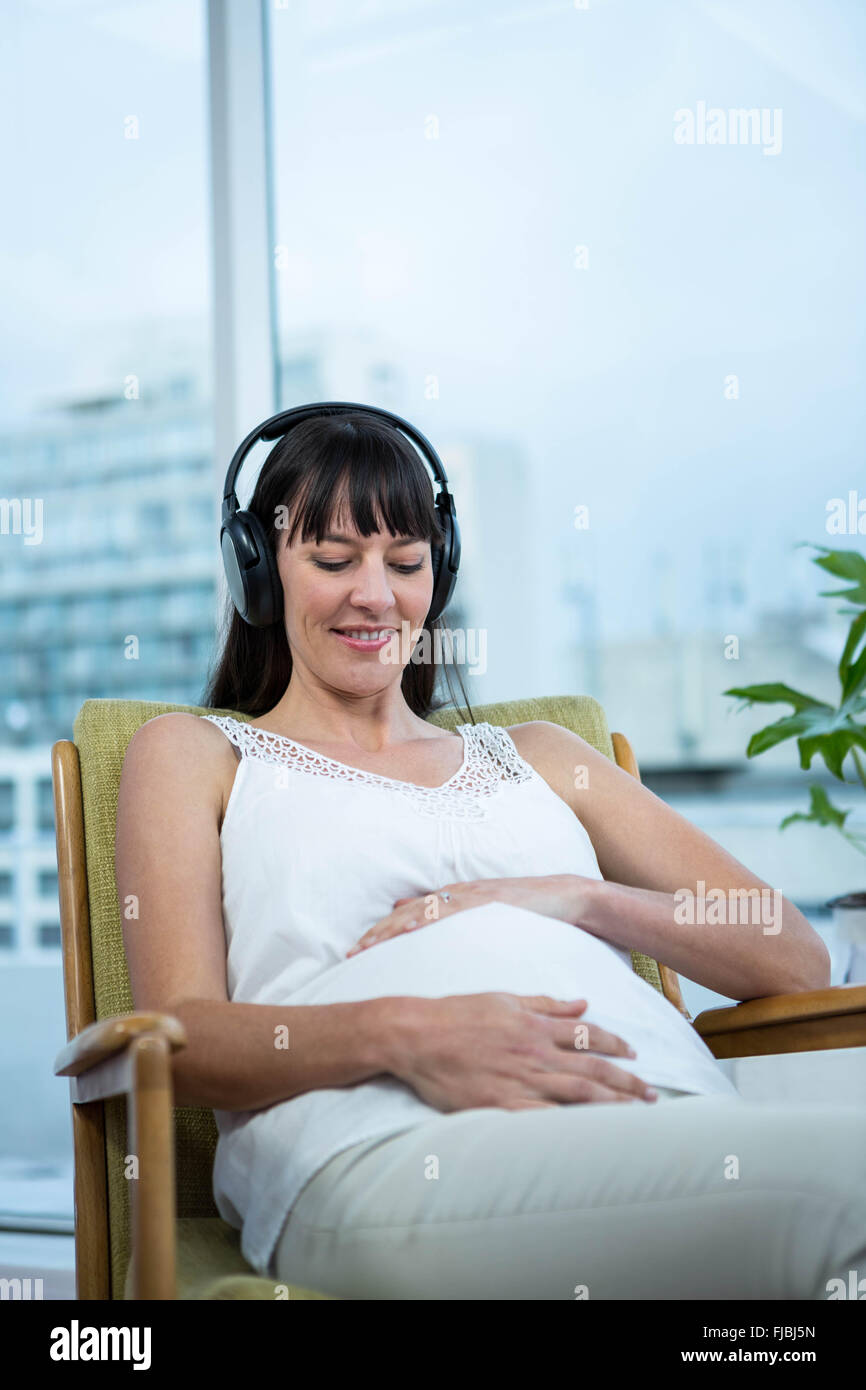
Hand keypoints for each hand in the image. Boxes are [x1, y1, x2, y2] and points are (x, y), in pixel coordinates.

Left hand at [346, 874, 593, 955]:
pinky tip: (408, 928)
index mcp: (452, 903)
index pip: (406, 919)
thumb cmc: (526, 913)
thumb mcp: (484, 919)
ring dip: (392, 928)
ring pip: (421, 911)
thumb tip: (419, 921)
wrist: (566, 898)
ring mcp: (469, 895)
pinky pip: (450, 910)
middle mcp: (455, 895)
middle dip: (377, 934)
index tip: (354, 953)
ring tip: (369, 946)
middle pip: (405, 914)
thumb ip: (454, 920)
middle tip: (351, 954)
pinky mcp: (485, 899)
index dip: (379, 935)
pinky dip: (426, 918)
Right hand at [386, 992, 658, 1110]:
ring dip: (612, 1104)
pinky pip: (545, 1119)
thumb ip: (545, 1003)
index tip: (635, 1054)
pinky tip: (592, 1136)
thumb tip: (582, 1003)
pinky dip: (571, 1127)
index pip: (588, 1035)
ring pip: (577, 1093)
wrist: (416, 1035)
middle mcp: (535, 1053)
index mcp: (536, 1025)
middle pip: (592, 1068)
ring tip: (636, 1114)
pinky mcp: (502, 1105)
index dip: (616, 1044)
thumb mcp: (504, 998)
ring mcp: (520, 1080)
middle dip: (627, 1082)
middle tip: (653, 1094)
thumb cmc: (456, 1013)